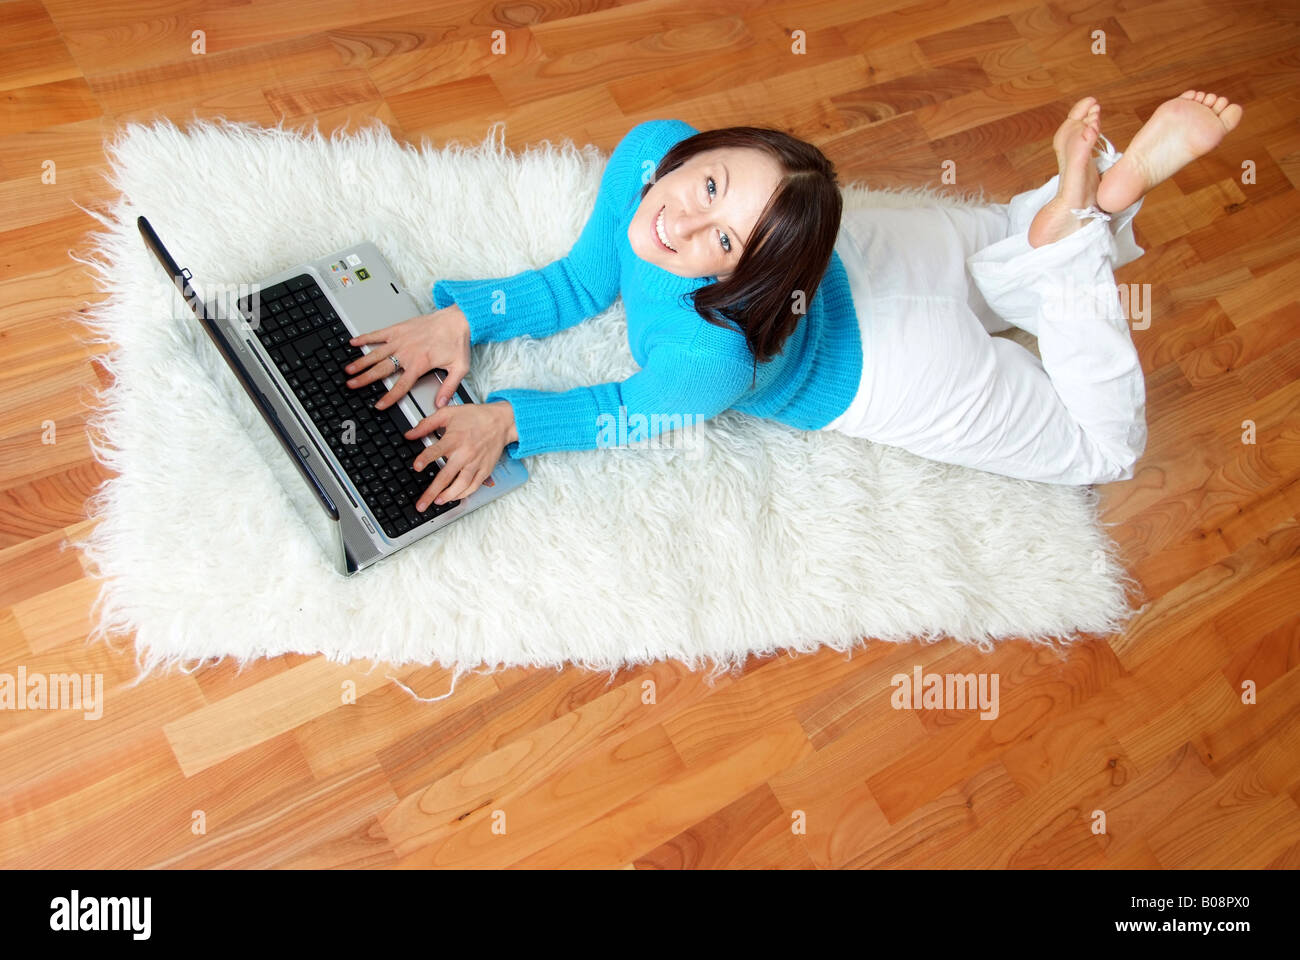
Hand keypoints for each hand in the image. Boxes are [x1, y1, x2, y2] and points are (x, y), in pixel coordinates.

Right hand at [344, 304, 470, 410]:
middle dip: (365, 379)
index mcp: (420, 364)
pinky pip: (378, 334)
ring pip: (376, 353)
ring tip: (348, 369)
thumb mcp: (459, 368)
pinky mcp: (399, 328)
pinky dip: (365, 338)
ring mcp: (401, 339)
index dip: (389, 397)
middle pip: (382, 369)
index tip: (379, 405)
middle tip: (352, 385)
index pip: (401, 385)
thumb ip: (449, 387)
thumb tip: (441, 403)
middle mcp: (407, 352)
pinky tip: (354, 343)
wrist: (458, 319)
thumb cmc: (458, 342)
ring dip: (361, 362)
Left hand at [407, 400, 516, 509]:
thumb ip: (426, 424)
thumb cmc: (475, 417)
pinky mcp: (485, 470)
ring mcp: (476, 463)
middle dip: (431, 492)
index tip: (416, 467)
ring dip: (448, 496)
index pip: (436, 451)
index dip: (425, 459)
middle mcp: (465, 453)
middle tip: (421, 504)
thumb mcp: (448, 413)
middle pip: (446, 476)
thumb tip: (409, 434)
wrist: (501, 421)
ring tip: (437, 502)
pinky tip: (453, 497)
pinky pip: (474, 486)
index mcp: (454, 439)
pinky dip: (463, 494)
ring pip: (461, 485)